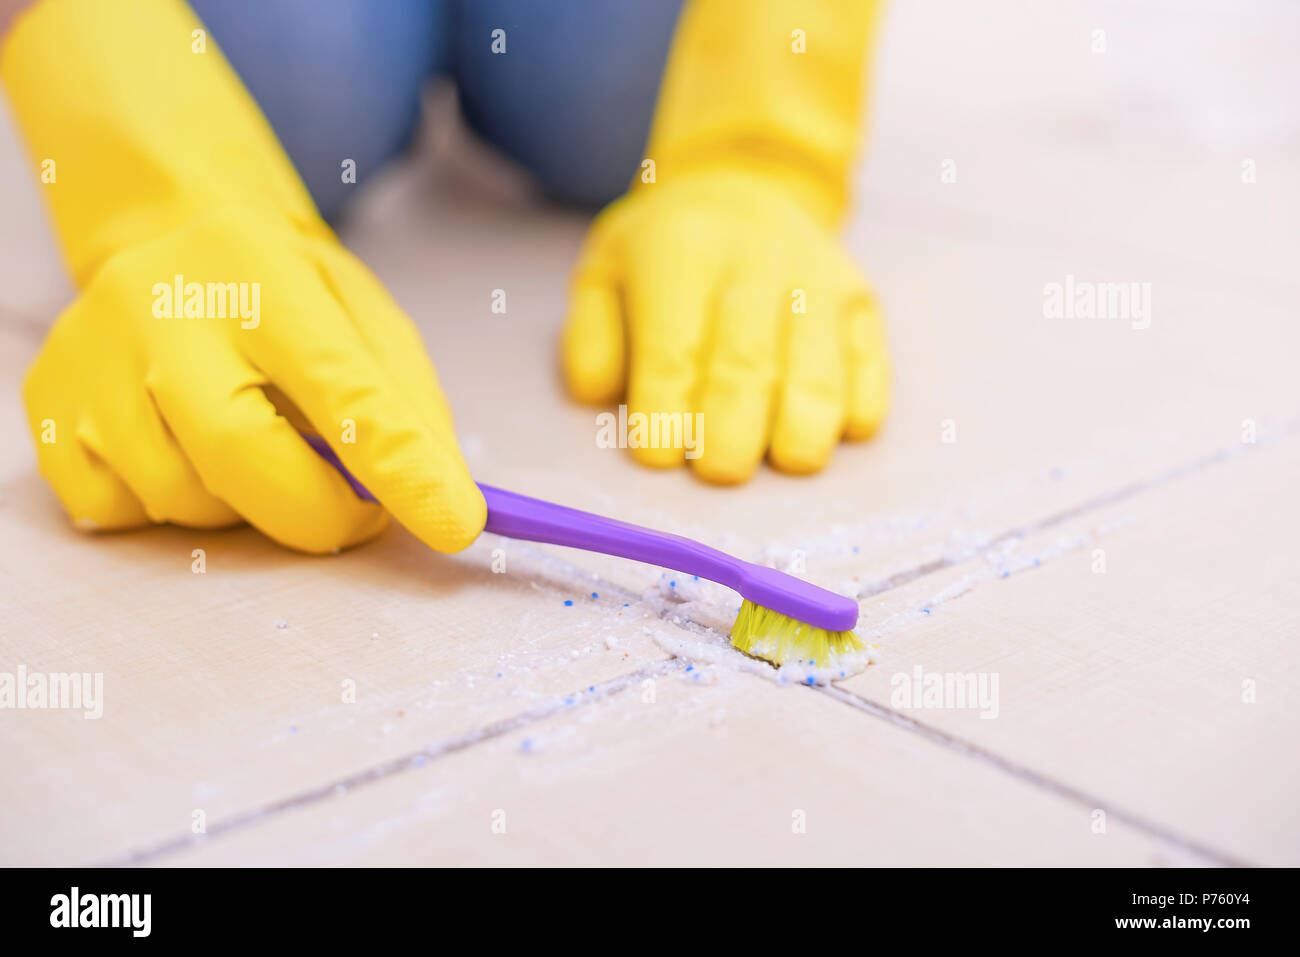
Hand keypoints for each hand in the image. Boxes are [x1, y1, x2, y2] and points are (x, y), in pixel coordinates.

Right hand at [24, 206, 484, 553]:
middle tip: (358, 514)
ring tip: (261, 449)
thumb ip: (409, 406)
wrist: (174, 239)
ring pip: (183, 498)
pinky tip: (188, 449)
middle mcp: (162, 309)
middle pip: (239, 455)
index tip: (455, 524)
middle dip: (317, 513)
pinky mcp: (48, 406)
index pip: (342, 385)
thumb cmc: (288, 295)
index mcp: (265, 276)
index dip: (401, 465)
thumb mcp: (368, 321)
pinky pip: (120, 511)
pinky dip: (173, 508)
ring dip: (247, 506)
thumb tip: (445, 502)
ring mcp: (91, 358)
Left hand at [562, 168, 889, 482]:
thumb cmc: (662, 253)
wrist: (742, 187)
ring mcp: (819, 280)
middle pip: (749, 362)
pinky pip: (870, 364)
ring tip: (784, 462)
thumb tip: (604, 397)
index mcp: (683, 254)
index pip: (674, 348)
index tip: (658, 455)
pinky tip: (836, 432)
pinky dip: (859, 407)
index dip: (666, 410)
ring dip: (804, 428)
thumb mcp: (603, 274)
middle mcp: (757, 260)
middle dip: (735, 431)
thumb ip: (592, 339)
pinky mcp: (861, 302)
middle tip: (719, 471)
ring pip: (819, 368)